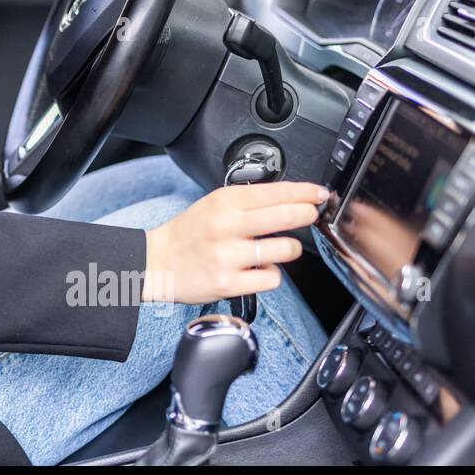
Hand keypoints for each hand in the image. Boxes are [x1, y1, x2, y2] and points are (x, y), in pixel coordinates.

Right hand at [142, 181, 326, 303]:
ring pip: (285, 249)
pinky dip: (270, 275)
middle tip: (311, 215)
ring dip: (289, 249)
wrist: (156, 262)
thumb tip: (288, 200)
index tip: (318, 194)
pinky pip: (272, 278)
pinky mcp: (228, 283)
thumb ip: (246, 202)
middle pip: (287, 216)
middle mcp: (226, 226)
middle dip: (307, 214)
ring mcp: (228, 256)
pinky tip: (258, 270)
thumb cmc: (188, 233)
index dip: (304, 192)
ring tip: (278, 248)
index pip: (275, 191)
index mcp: (223, 202)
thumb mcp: (212, 205)